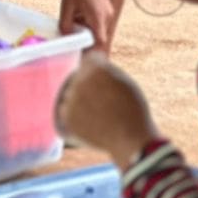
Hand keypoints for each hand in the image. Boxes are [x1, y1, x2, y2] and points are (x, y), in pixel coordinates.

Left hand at [54, 51, 157, 166]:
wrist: (132, 140)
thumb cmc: (133, 111)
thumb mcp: (125, 81)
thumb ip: (106, 68)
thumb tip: (93, 56)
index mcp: (97, 68)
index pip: (89, 60)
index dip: (97, 71)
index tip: (103, 81)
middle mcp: (80, 81)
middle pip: (77, 77)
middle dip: (87, 86)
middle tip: (102, 101)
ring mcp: (71, 100)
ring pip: (69, 95)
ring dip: (78, 101)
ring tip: (98, 113)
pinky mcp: (65, 117)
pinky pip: (64, 112)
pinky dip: (74, 117)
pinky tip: (90, 122)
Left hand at [60, 0, 115, 49]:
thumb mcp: (67, 5)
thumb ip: (65, 23)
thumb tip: (65, 36)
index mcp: (98, 17)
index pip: (99, 42)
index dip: (91, 51)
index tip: (81, 55)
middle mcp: (106, 16)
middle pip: (97, 35)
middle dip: (84, 38)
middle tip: (70, 39)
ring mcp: (106, 10)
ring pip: (96, 27)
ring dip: (84, 28)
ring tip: (70, 21)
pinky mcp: (104, 6)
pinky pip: (96, 19)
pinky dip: (86, 20)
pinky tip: (75, 13)